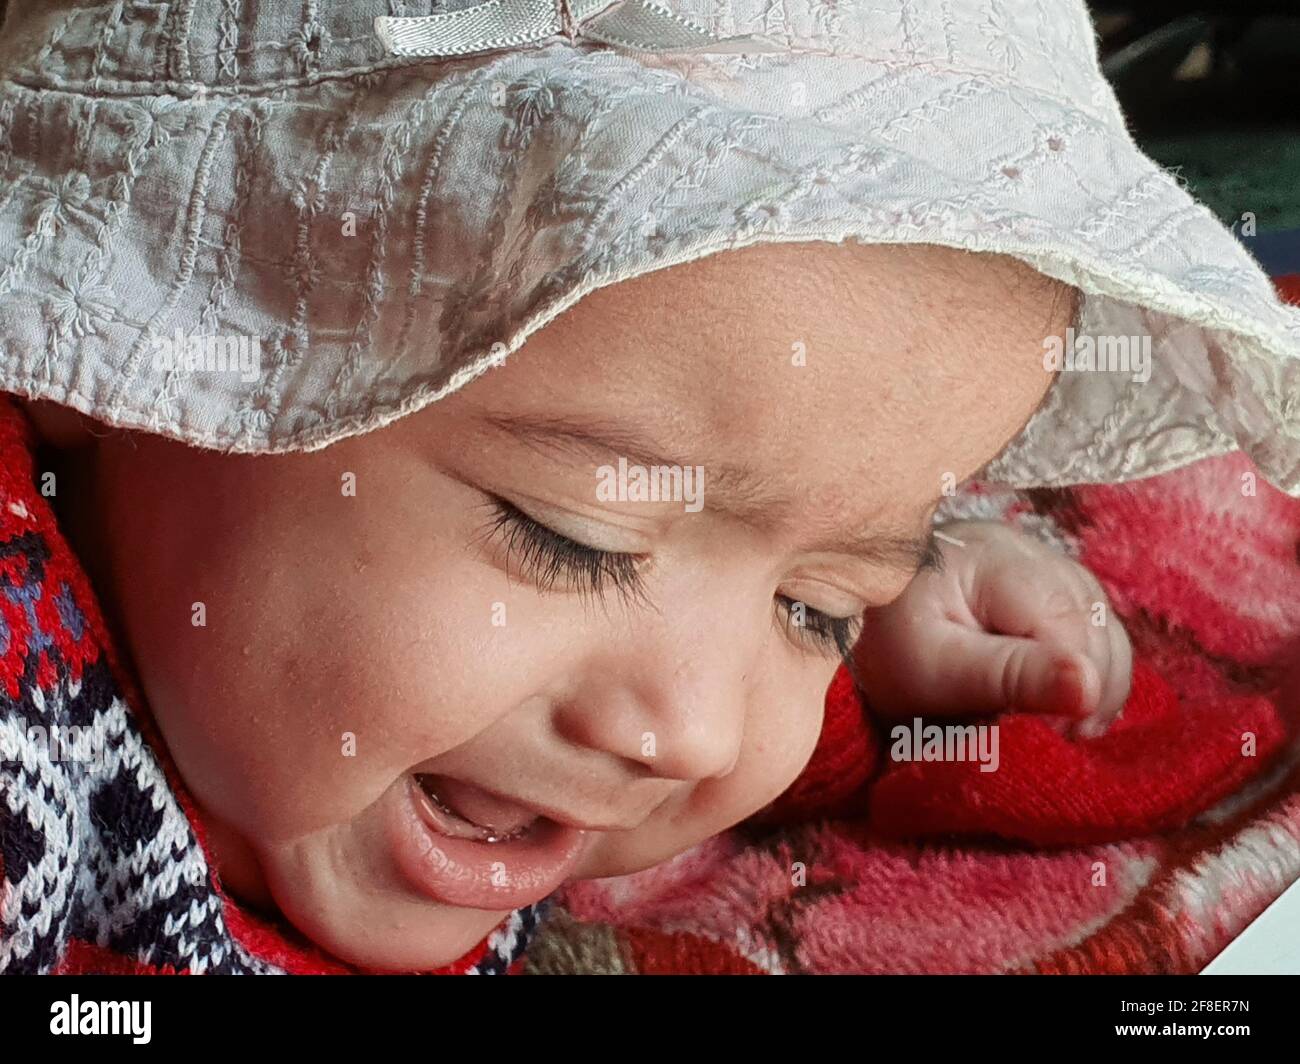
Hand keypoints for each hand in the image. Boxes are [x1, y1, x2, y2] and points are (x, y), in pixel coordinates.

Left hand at [853, 519, 1132, 735]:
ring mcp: (1038, 563)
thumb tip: (1089, 687)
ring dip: (1094, 679)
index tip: (1060, 734)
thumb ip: (1010, 676)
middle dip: (1089, 684)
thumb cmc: (888, 644)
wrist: (853, 617)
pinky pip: (1089, 625)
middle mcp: (1026, 551)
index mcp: (994, 561)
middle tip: (1060, 735)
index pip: (1069, 625)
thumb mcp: (936, 669)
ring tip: (1065, 725)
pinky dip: (1084, 667)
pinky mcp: (1042, 585)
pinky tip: (1067, 701)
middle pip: (1094, 621)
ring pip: (1100, 623)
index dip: (1080, 684)